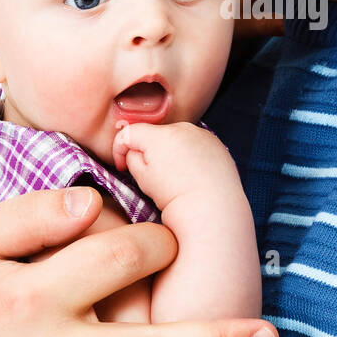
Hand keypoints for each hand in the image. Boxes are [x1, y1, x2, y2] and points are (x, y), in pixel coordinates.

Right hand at [113, 119, 240, 200]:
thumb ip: (132, 157)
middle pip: (154, 134)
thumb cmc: (176, 198)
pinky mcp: (216, 143)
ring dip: (169, 151)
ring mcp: (202, 134)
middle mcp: (183, 128)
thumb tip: (134, 149)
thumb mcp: (142, 179)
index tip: (122, 167)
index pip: (130, 131)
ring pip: (175, 138)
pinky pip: (194, 143)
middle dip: (148, 151)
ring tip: (175, 178)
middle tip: (153, 177)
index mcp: (160, 135)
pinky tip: (192, 174)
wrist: (212, 209)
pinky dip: (189, 154)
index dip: (120, 149)